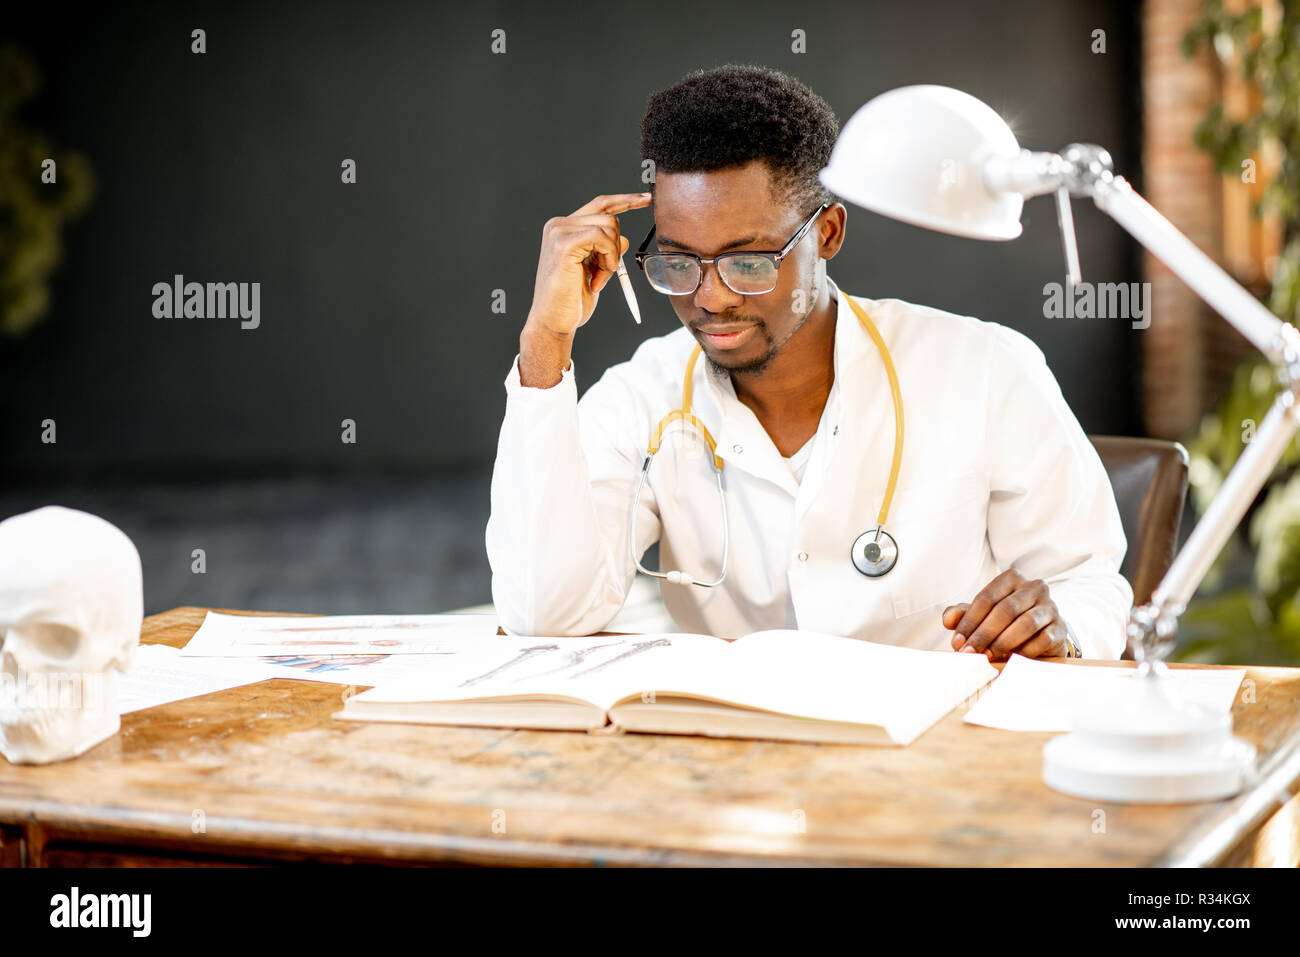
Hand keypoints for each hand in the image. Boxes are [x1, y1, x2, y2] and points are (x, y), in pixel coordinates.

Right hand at [525, 191, 651, 338]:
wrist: (554, 321)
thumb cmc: (572, 299)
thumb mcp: (596, 271)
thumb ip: (606, 251)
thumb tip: (623, 239)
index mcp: (565, 228)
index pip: (600, 205)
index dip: (625, 200)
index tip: (647, 199)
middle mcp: (559, 225)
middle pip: (609, 217)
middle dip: (616, 248)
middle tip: (605, 274)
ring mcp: (559, 232)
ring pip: (609, 227)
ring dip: (612, 257)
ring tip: (598, 279)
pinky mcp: (563, 244)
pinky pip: (602, 237)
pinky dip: (608, 258)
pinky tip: (597, 278)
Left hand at [941, 569, 1071, 660]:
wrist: (1041, 632)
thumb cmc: (1005, 620)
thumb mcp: (982, 614)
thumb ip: (962, 614)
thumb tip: (948, 620)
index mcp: (1012, 579)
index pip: (986, 598)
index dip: (969, 621)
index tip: (957, 642)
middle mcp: (1034, 587)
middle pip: (1005, 610)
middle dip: (984, 634)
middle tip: (970, 653)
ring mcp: (1051, 607)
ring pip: (1025, 624)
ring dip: (1003, 643)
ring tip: (987, 656)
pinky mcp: (1060, 627)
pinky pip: (1042, 640)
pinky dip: (1024, 651)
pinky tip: (1010, 658)